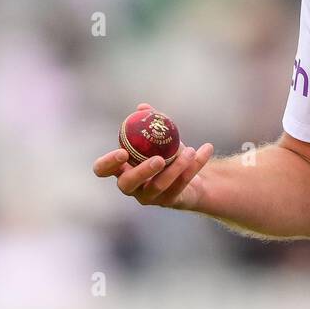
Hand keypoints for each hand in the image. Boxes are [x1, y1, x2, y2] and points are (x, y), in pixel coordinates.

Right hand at [92, 103, 215, 209]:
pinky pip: (182, 183)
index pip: (103, 170)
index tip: (122, 152)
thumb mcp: (158, 136)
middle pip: (127, 184)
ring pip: (159, 185)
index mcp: (121, 169)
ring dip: (176, 166)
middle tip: (158, 159)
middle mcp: (131, 186)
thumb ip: (149, 122)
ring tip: (189, 150)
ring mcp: (149, 197)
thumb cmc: (166, 152)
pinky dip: (195, 164)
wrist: (190, 172)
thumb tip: (142, 107)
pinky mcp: (169, 201)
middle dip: (141, 172)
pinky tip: (206, 148)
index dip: (108, 163)